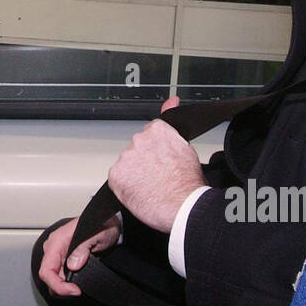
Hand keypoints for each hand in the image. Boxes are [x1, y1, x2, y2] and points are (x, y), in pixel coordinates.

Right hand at [37, 215, 121, 297]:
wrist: (109, 224)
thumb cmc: (103, 224)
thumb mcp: (96, 234)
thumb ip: (83, 248)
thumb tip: (73, 265)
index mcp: (57, 240)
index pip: (47, 269)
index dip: (58, 285)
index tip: (74, 290)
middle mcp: (54, 247)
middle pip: (48, 276)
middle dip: (61, 288)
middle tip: (78, 291)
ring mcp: (57, 254)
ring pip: (52, 278)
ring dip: (63, 286)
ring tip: (79, 288)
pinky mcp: (63, 259)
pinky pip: (58, 275)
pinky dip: (66, 283)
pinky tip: (76, 283)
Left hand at [107, 96, 203, 233]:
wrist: (183, 206)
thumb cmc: (189, 182)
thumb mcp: (188, 146)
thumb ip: (173, 119)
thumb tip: (172, 99)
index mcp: (157, 131)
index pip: (150, 136)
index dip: (157, 152)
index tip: (162, 162)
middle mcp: (138, 140)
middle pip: (137, 149)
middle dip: (144, 161)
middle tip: (158, 177)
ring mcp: (126, 158)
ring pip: (127, 165)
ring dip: (135, 174)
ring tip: (151, 188)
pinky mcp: (116, 176)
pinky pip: (118, 180)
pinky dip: (126, 187)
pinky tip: (140, 193)